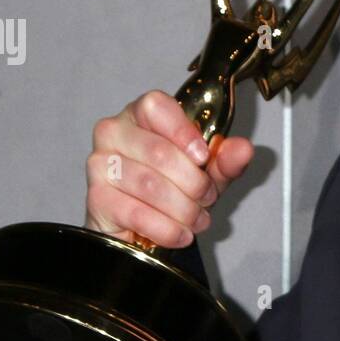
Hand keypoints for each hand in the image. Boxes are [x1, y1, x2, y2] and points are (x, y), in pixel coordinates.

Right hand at [85, 89, 254, 248]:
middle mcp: (113, 132)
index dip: (183, 132)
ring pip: (151, 185)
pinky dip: (167, 229)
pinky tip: (180, 233)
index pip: (156, 106)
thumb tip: (243, 149)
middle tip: (207, 198)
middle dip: (194, 183)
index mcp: (140, 114)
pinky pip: (137, 214)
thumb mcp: (206, 172)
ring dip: (184, 209)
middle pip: (159, 151)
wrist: (140, 226)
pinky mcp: (96, 198)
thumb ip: (226, 159)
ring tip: (195, 219)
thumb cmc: (172, 188)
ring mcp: (100, 164)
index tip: (203, 157)